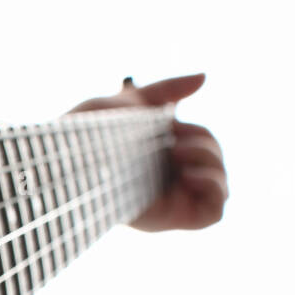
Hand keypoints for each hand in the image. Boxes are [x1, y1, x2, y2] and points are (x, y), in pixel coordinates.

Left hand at [68, 73, 227, 230]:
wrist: (72, 156)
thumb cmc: (90, 130)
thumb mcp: (135, 101)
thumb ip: (169, 89)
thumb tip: (205, 76)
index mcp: (160, 157)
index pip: (203, 145)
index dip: (195, 132)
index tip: (167, 126)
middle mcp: (167, 181)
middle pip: (216, 162)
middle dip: (203, 143)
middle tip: (171, 143)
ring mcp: (171, 200)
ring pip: (223, 186)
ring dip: (210, 162)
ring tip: (175, 156)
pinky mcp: (172, 218)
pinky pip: (215, 213)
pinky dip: (214, 189)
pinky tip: (188, 175)